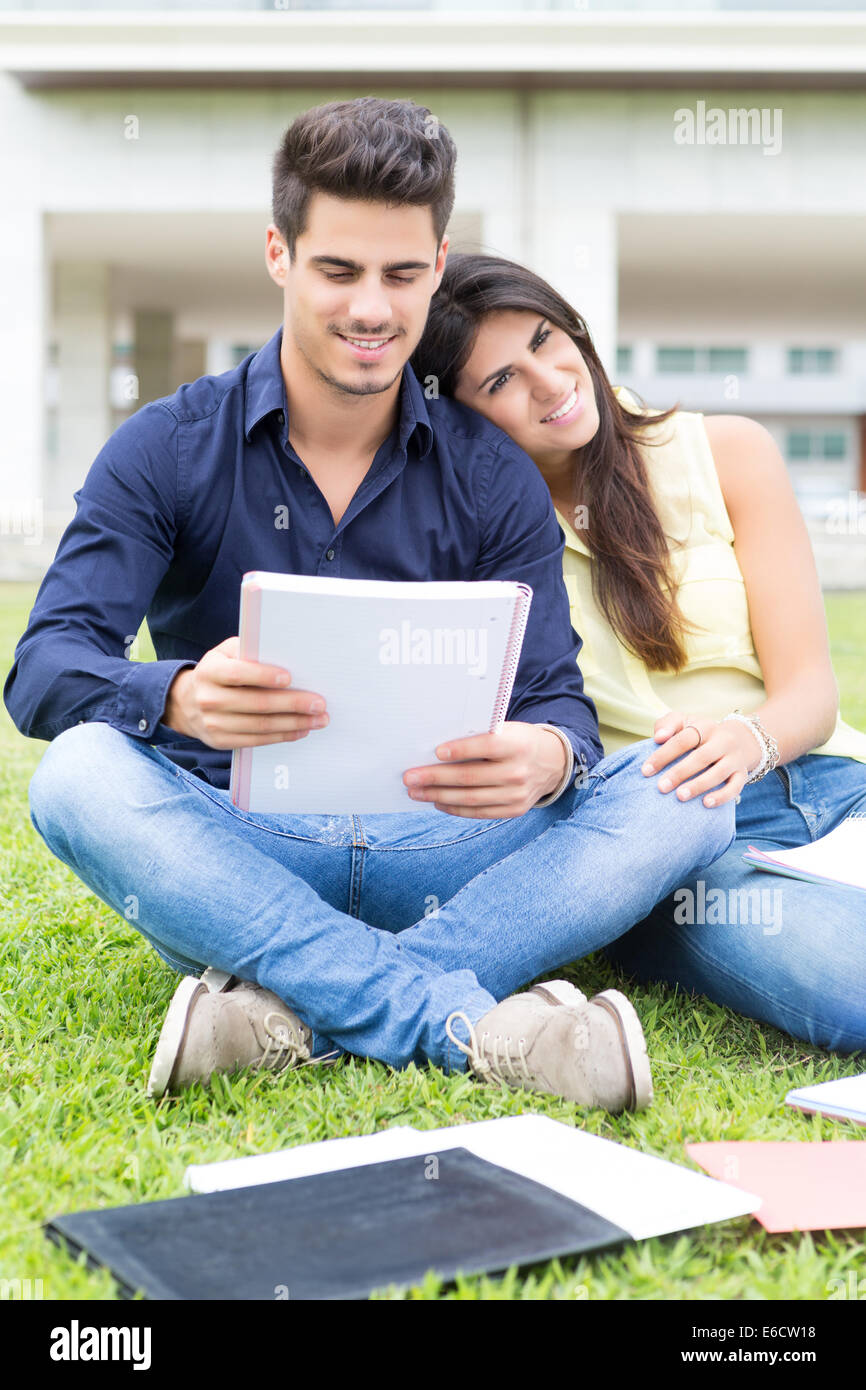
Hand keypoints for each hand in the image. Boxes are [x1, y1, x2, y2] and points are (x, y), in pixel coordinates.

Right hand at [162, 636, 328, 749]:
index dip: (263, 676)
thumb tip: (285, 655)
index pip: (237, 674)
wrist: (187, 702)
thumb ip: (248, 651)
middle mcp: (209, 698)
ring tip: (318, 719)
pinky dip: (282, 735)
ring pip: (260, 725)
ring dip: (294, 723)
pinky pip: (257, 740)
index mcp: (210, 672)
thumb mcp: (225, 653)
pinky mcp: (221, 741)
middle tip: (319, 703)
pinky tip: (301, 730)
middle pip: (256, 703)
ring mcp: (213, 723)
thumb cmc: (219, 671)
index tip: (289, 678)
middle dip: (292, 704)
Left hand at [402, 722, 566, 818]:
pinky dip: (455, 809)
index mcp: (517, 744)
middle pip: (471, 777)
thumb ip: (481, 737)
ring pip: (471, 799)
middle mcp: (519, 771)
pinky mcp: (515, 809)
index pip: (486, 746)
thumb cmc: (518, 741)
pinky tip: (438, 802)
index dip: (461, 750)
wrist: (552, 761)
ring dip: (438, 796)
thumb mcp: (507, 730)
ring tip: (416, 792)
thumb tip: (438, 750)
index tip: (436, 752)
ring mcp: (518, 794)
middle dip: (435, 778)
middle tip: (410, 777)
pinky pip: (480, 812)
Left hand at [642, 710, 762, 807]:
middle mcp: (723, 740)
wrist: (739, 739)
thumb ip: (667, 724)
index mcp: (705, 726)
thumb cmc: (699, 733)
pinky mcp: (742, 773)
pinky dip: (722, 796)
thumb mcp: (684, 722)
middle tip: (661, 787)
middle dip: (680, 772)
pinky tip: (706, 803)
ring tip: (680, 797)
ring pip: (719, 772)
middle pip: (702, 756)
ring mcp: (734, 758)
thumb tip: (658, 737)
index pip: (683, 739)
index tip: (646, 771)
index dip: (664, 755)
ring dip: (699, 785)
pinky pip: (736, 786)